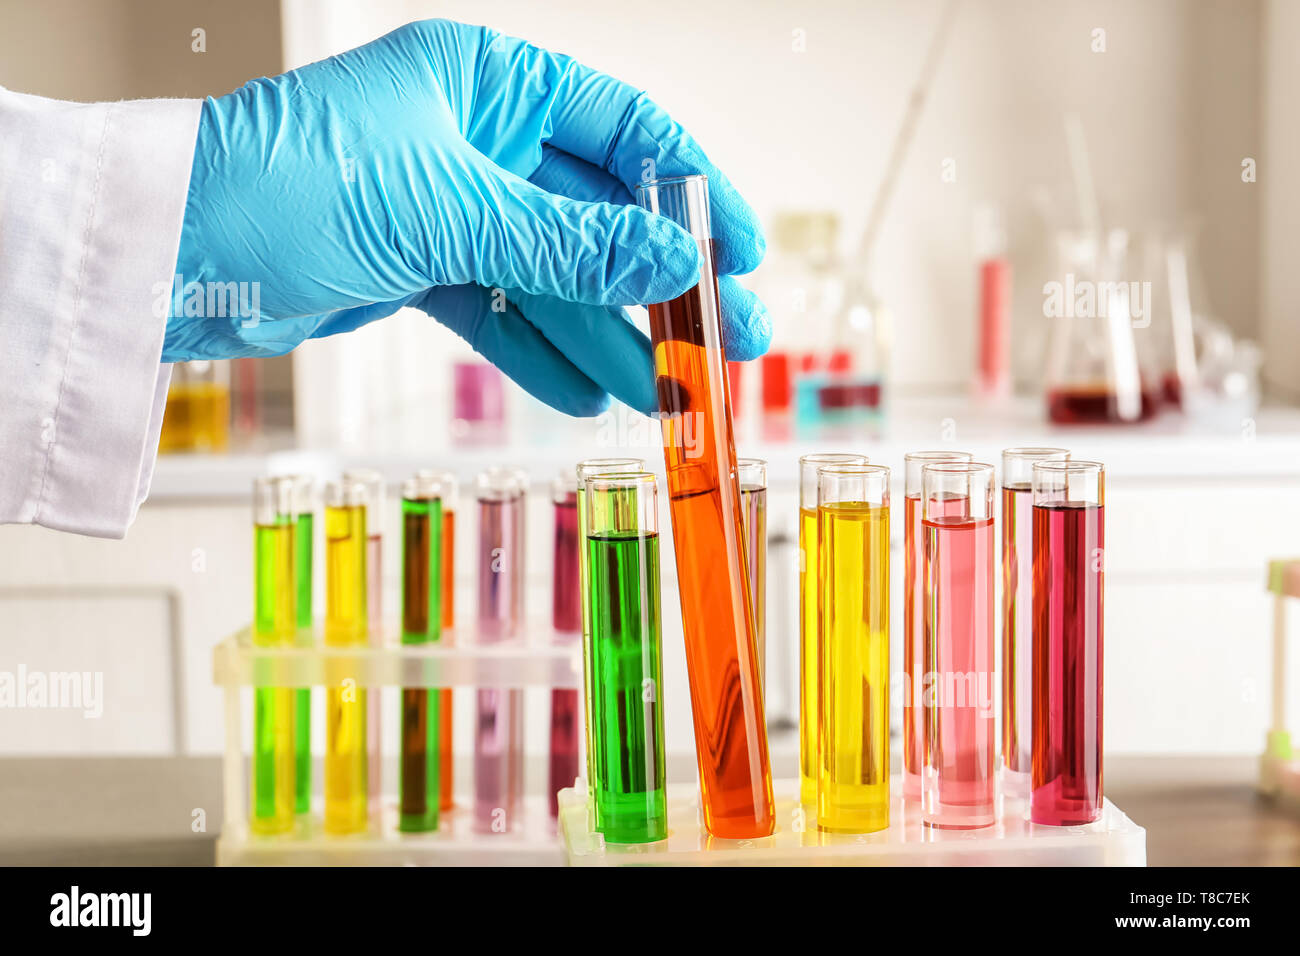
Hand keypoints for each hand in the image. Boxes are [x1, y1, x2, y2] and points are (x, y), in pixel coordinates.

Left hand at [169, 19, 769, 414]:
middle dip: (662, 284)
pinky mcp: (415, 264)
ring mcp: (447, 203)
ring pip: (553, 274)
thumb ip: (571, 245)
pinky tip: (584, 394)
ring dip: (607, 336)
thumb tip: (677, 263)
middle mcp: (476, 134)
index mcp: (490, 79)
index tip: (747, 253)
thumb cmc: (291, 188)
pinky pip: (499, 310)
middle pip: (599, 212)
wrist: (174, 255)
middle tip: (728, 345)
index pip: (627, 128)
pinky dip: (537, 352)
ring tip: (663, 396)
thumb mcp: (451, 213)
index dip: (696, 192)